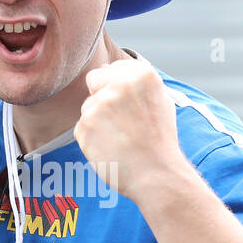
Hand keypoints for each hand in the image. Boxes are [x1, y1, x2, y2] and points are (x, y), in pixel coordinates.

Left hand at [73, 58, 191, 203]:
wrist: (157, 174)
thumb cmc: (160, 140)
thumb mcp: (160, 100)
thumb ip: (136, 82)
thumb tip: (109, 70)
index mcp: (141, 74)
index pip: (112, 67)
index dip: (117, 86)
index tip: (126, 103)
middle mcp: (119, 85)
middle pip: (94, 79)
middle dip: (100, 94)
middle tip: (118, 119)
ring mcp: (99, 104)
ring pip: (88, 106)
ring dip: (98, 120)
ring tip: (121, 138)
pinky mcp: (84, 125)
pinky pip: (82, 127)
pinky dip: (92, 138)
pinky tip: (111, 148)